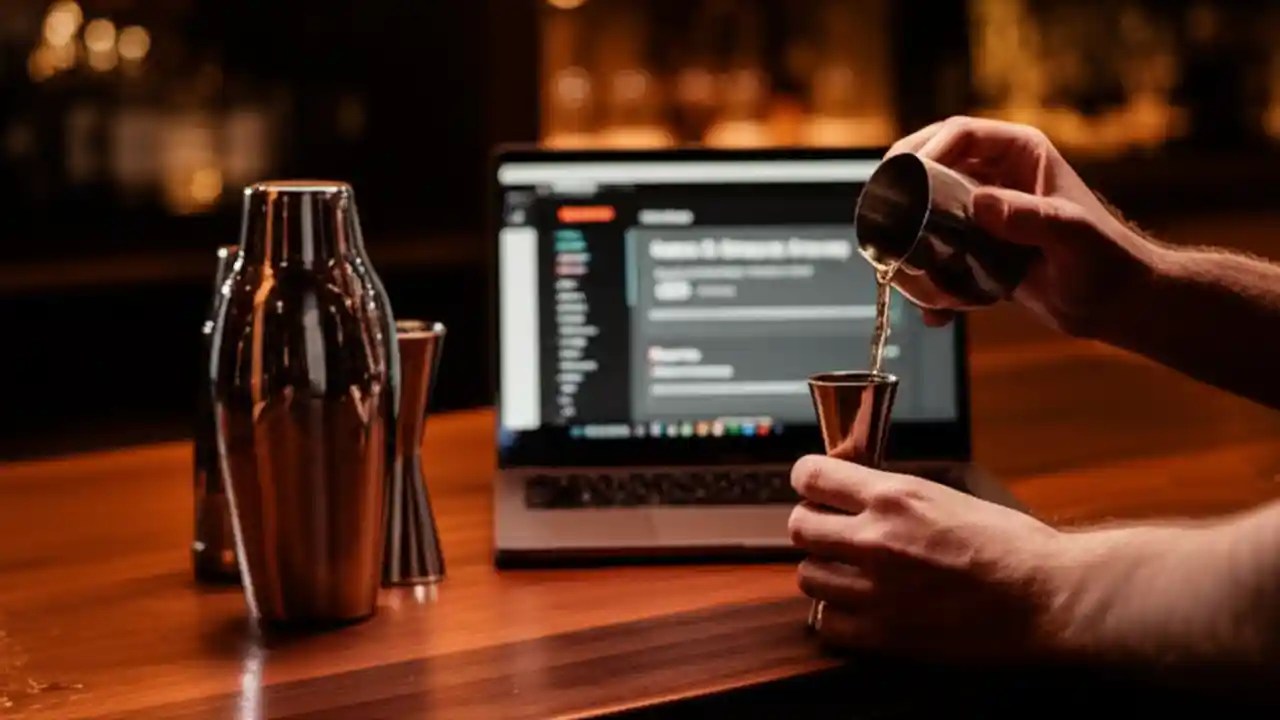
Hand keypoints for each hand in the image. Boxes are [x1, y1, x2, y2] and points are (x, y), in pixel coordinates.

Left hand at [788, 454, 1070, 661]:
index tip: (815, 488)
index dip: (809, 480)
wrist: (1049, 598)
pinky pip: (826, 623)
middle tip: (833, 533)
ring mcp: (875, 590)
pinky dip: (837, 615)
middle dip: (813, 526)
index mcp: (894, 496)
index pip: (810, 475)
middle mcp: (875, 539)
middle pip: (799, 526)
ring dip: (824, 571)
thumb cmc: (1014, 546)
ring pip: (807, 575)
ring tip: (850, 573)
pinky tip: (859, 608)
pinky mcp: (884, 635)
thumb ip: (895, 497)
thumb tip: (857, 493)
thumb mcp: (947, 497)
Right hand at [886, 116, 1160, 337]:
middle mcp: (999, 178)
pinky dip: (931, 280)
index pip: (961, 134)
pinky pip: (941, 254)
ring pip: (930, 211)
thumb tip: (979, 204)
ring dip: (911, 237)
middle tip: (881, 211)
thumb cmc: (1109, 262)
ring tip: (901, 263)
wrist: (1119, 304)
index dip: (927, 148)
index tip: (904, 176)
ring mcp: (987, 215)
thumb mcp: (1071, 234)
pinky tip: (936, 308)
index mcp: (1021, 155)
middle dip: (904, 188)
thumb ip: (1029, 216)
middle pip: (934, 166)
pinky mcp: (980, 250)